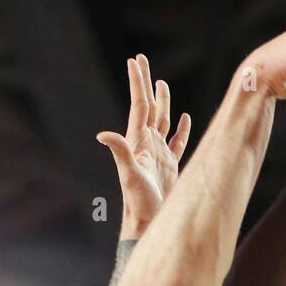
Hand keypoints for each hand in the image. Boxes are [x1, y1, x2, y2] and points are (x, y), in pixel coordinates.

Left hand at [97, 55, 191, 237]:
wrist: (148, 225)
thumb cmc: (139, 203)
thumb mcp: (129, 176)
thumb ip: (119, 152)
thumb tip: (102, 134)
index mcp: (138, 142)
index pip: (140, 105)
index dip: (138, 82)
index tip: (135, 60)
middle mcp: (147, 145)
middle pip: (149, 107)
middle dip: (146, 83)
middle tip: (142, 60)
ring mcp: (159, 155)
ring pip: (163, 121)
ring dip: (162, 102)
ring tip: (161, 83)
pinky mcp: (171, 167)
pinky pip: (177, 142)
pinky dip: (181, 128)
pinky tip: (184, 118)